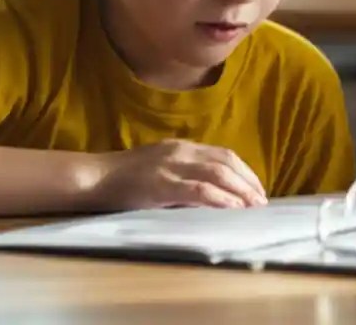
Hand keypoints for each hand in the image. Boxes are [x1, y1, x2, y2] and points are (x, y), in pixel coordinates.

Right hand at [87, 139, 268, 210]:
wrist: (93, 178)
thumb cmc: (125, 179)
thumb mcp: (161, 170)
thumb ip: (186, 176)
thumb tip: (215, 195)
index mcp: (183, 147)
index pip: (224, 155)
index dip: (245, 171)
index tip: (257, 189)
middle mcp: (181, 152)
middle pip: (226, 162)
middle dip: (248, 181)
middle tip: (262, 201)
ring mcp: (171, 166)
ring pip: (217, 173)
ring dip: (240, 190)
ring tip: (253, 206)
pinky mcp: (161, 184)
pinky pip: (198, 189)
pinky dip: (219, 197)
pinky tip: (232, 207)